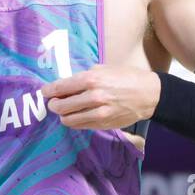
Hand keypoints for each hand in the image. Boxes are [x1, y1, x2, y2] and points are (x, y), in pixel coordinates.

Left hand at [42, 65, 159, 130]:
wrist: (149, 94)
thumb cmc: (126, 77)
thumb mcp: (104, 69)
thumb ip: (83, 76)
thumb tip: (65, 84)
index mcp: (92, 79)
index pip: (60, 87)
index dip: (48, 91)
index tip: (44, 92)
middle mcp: (94, 96)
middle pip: (61, 106)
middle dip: (53, 104)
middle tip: (54, 102)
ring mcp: (99, 112)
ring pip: (68, 119)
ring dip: (63, 115)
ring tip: (65, 110)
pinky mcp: (104, 124)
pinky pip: (80, 126)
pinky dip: (74, 121)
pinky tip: (77, 115)